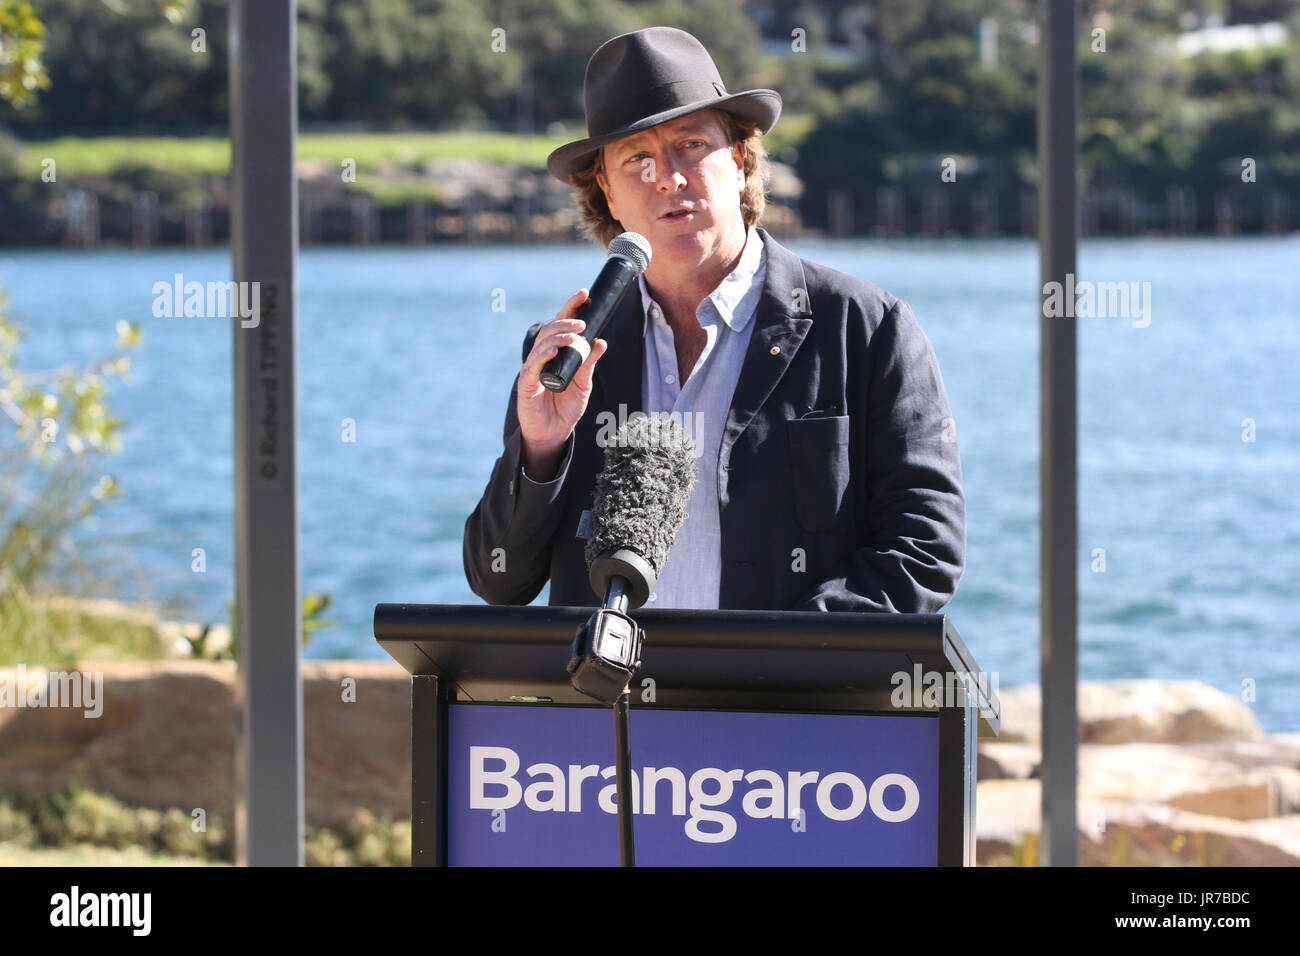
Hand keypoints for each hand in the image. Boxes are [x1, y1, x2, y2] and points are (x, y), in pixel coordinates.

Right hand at [517, 288, 607, 478]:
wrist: (554, 433)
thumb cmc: (566, 408)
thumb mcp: (584, 384)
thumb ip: (589, 363)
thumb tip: (601, 342)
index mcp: (555, 353)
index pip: (561, 325)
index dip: (571, 308)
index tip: (584, 293)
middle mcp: (542, 357)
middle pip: (550, 331)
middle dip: (566, 321)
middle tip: (583, 322)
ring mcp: (532, 369)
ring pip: (542, 345)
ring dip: (559, 337)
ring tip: (575, 336)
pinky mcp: (526, 384)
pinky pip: (533, 366)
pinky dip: (544, 356)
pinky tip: (554, 351)